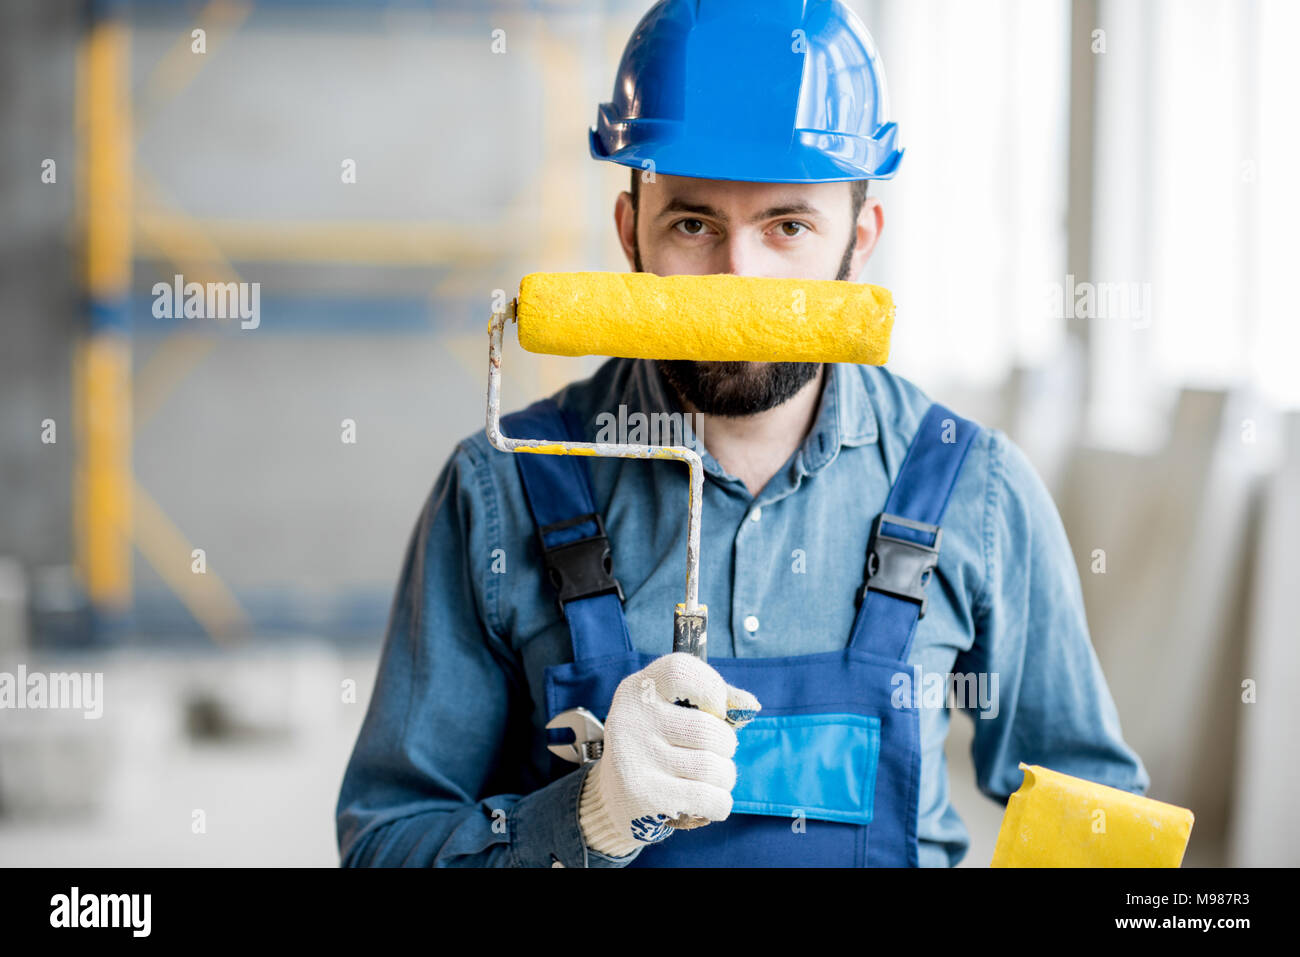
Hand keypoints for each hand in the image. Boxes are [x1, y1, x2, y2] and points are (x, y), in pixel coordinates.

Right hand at [577, 652, 760, 856]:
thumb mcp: (672, 712)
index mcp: (637, 690)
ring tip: (712, 778)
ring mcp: (635, 759)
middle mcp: (631, 720)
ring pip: (713, 767)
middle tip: (716, 753)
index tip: (716, 709)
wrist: (614, 799)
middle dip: (726, 745)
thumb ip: (711, 699)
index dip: (712, 687)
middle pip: (708, 729)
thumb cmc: (657, 746)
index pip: (681, 669)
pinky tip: (710, 802)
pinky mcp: (645, 797)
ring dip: (726, 776)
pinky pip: (709, 798)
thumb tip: (750, 706)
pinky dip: (720, 803)